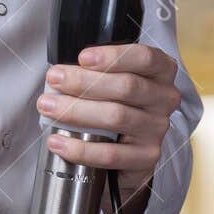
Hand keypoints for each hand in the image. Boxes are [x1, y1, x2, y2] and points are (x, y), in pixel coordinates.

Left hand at [36, 44, 181, 204]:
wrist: (127, 146)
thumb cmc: (117, 102)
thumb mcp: (114, 78)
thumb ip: (97, 71)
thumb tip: (60, 73)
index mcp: (160, 71)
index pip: (144, 57)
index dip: (113, 56)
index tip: (83, 58)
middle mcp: (164, 98)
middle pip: (127, 86)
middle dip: (84, 82)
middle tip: (55, 80)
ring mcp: (157, 129)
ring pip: (116, 116)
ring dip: (77, 111)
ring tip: (49, 107)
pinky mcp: (146, 157)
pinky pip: (112, 154)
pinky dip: (81, 148)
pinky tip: (59, 142)